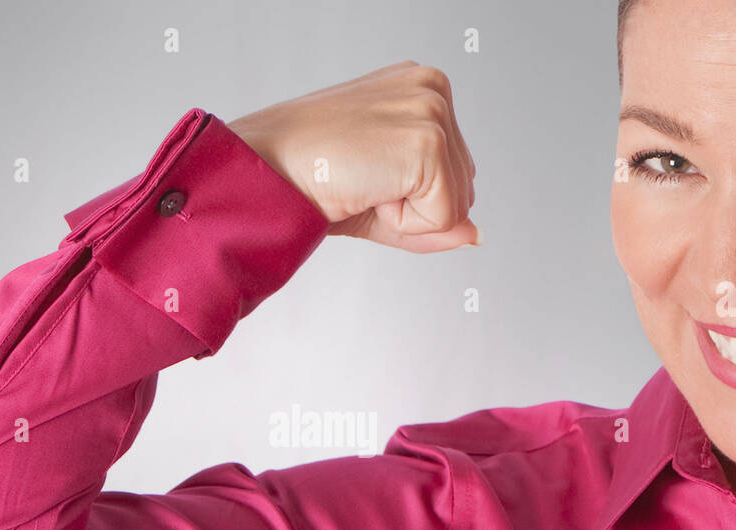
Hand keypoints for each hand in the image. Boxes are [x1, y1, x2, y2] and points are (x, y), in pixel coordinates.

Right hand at [228, 61, 479, 252]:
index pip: (454, 173)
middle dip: (412, 207)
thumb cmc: (304, 176)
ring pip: (456, 206)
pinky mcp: (427, 143)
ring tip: (359, 182)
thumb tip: (475, 234)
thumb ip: (433, 215)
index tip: (361, 173)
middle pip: (464, 190)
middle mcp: (432, 89)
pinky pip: (442, 218)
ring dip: (405, 214)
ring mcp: (431, 112)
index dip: (408, 197)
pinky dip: (402, 222)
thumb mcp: (381, 200)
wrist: (260, 170)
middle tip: (357, 181)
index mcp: (421, 89)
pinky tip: (364, 188)